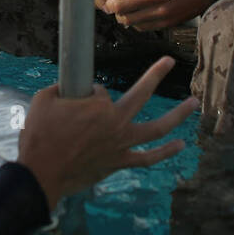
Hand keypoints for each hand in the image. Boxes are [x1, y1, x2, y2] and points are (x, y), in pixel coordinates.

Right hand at [17, 56, 198, 211]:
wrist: (41, 173)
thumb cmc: (39, 134)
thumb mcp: (43, 99)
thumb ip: (62, 88)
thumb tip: (71, 88)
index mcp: (98, 104)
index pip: (101, 91)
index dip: (86, 95)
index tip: (73, 105)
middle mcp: (116, 122)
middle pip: (142, 94)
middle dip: (156, 74)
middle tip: (170, 61)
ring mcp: (121, 144)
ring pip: (157, 128)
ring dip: (178, 115)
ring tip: (194, 104)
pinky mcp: (120, 162)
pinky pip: (147, 158)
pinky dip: (164, 152)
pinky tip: (180, 145)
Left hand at [102, 0, 217, 30]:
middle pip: (118, 6)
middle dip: (110, 4)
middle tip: (112, 1)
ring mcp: (158, 12)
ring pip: (127, 20)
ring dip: (121, 15)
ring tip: (123, 10)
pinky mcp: (163, 23)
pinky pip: (140, 27)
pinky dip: (134, 23)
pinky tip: (137, 15)